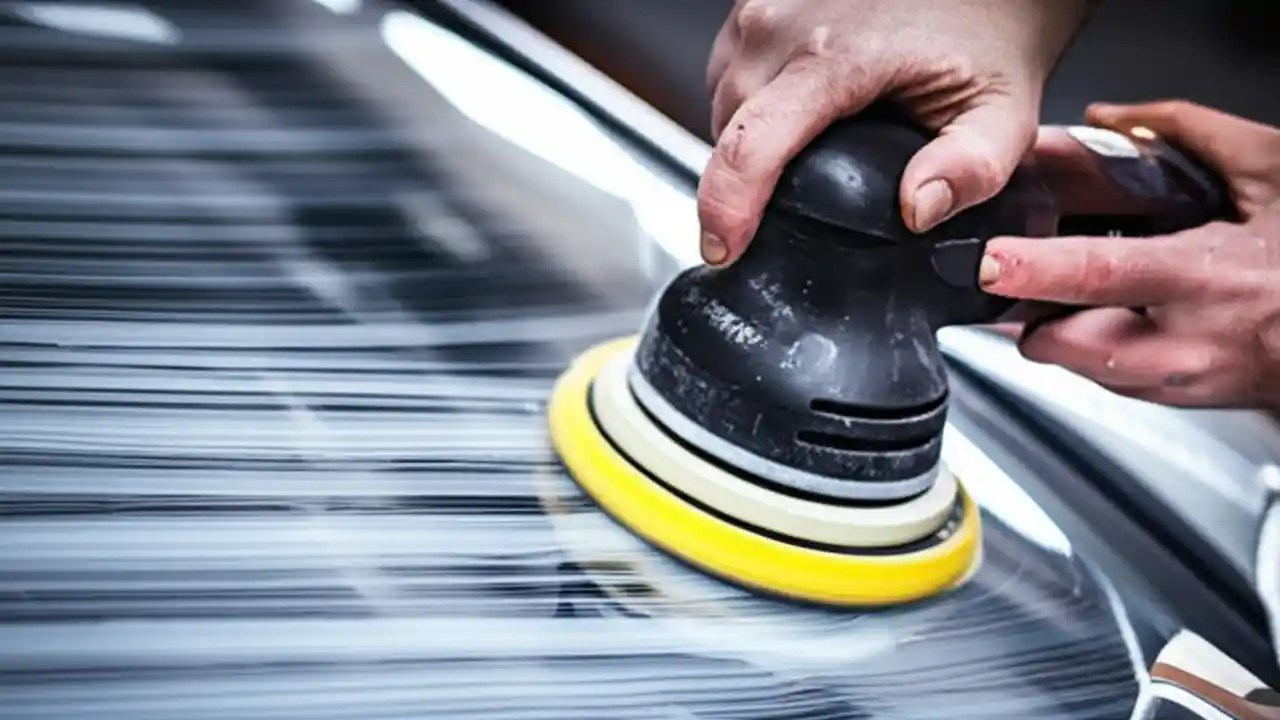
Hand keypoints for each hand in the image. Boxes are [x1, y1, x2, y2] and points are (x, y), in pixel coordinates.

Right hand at [698, 0, 1095, 265]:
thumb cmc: (990, 26)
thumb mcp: (1003, 111)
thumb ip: (971, 170)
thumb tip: (916, 211)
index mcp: (834, 57)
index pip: (750, 146)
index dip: (725, 209)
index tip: (723, 250)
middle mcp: (782, 25)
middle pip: (729, 132)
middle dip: (752, 177)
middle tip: (814, 190)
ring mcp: (761, 6)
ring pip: (723, 102)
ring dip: (750, 135)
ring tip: (810, 145)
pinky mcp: (756, 0)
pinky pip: (730, 69)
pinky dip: (755, 99)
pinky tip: (802, 106)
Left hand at [982, 101, 1279, 408]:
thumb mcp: (1272, 173)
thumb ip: (1189, 135)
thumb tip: (1114, 118)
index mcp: (1206, 280)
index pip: (1096, 277)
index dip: (1031, 270)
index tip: (990, 261)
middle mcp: (1184, 345)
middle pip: (1061, 344)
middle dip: (1028, 310)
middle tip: (1023, 274)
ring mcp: (1179, 383)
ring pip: (1076, 368)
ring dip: (1061, 329)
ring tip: (1083, 289)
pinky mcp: (1177, 401)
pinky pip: (1106, 379)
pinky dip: (1094, 346)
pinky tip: (1122, 312)